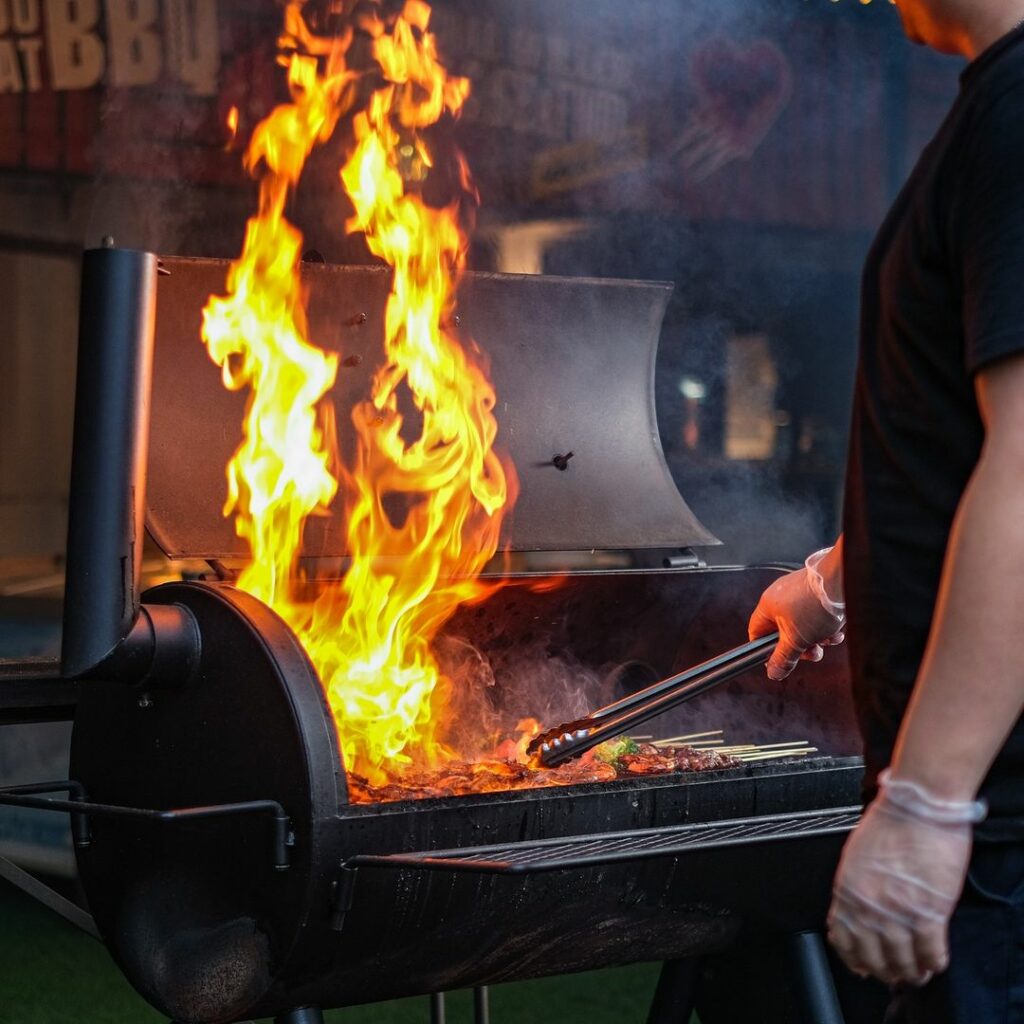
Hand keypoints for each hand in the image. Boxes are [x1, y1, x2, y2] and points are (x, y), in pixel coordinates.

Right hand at [748, 548, 845, 679]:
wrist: (842, 581)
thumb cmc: (815, 607)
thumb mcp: (796, 640)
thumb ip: (783, 658)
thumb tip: (773, 674)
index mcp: (768, 605)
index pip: (757, 632)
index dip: (766, 650)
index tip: (780, 661)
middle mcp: (780, 596)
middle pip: (783, 632)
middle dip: (800, 647)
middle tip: (813, 653)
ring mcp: (799, 592)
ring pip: (802, 625)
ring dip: (816, 638)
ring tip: (830, 640)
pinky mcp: (816, 591)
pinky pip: (815, 614)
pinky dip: (825, 625)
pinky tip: (837, 630)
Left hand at [827, 775, 976, 986]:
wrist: (918, 805)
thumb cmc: (891, 821)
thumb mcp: (856, 854)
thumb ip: (856, 885)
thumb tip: (857, 907)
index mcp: (847, 889)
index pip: (842, 938)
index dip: (853, 958)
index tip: (862, 966)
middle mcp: (869, 905)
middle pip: (873, 957)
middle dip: (884, 971)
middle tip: (894, 974)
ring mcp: (899, 911)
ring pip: (902, 961)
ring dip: (911, 972)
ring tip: (917, 972)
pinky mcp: (930, 912)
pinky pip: (931, 951)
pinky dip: (934, 961)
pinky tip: (934, 961)